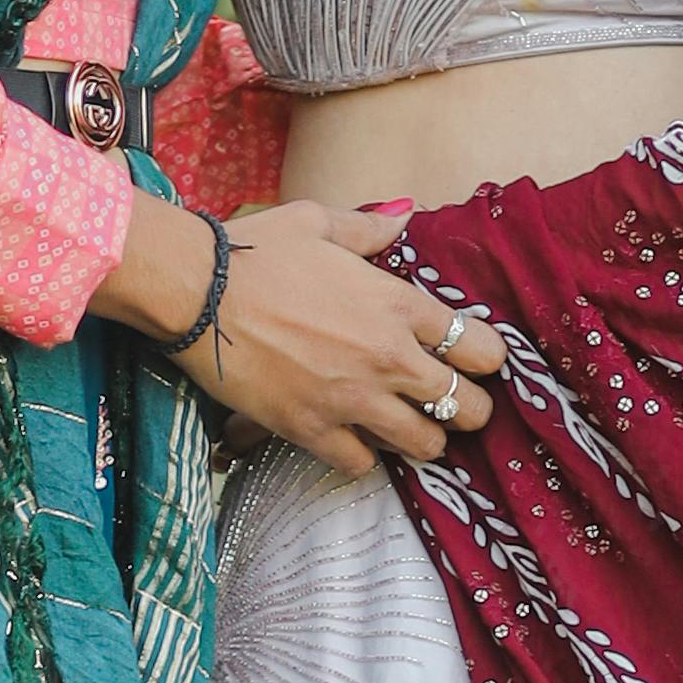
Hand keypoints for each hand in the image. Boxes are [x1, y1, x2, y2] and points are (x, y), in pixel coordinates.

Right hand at [107, 194, 510, 485]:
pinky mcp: (312, 429)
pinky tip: (352, 440)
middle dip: (468, 411)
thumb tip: (403, 216)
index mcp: (397, 303)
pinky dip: (362, 458)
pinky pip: (362, 465)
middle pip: (466, 406)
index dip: (486, 360)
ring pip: (423, 445)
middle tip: (454, 408)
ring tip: (408, 430)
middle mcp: (388, 356)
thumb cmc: (254, 251)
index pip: (479, 346)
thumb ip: (368, 228)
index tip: (476, 363)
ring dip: (421, 441)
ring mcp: (352, 398)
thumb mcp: (317, 222)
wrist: (196, 291)